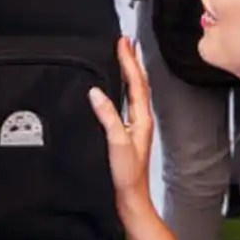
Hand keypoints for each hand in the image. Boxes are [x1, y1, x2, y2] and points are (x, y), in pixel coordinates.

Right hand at [89, 37, 153, 206]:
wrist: (131, 197)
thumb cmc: (128, 175)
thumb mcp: (116, 143)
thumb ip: (108, 117)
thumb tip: (97, 93)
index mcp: (143, 118)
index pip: (137, 82)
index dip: (129, 61)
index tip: (123, 43)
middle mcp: (143, 119)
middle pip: (140, 82)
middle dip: (132, 60)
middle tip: (127, 42)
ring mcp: (137, 125)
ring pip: (136, 91)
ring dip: (131, 71)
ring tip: (125, 56)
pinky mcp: (130, 131)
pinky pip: (130, 101)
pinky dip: (126, 87)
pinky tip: (120, 87)